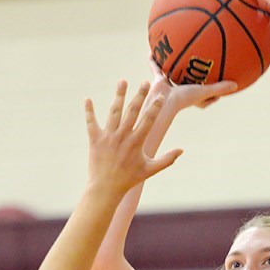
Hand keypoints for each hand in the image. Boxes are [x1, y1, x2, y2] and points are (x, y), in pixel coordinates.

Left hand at [85, 80, 181, 194]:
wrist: (106, 188)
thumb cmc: (129, 179)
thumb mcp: (150, 170)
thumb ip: (167, 159)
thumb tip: (182, 150)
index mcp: (137, 142)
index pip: (148, 120)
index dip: (155, 107)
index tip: (160, 96)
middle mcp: (123, 136)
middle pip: (132, 111)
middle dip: (140, 95)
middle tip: (145, 82)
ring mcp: (108, 136)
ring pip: (114, 111)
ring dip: (119, 95)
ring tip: (123, 81)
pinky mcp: (95, 139)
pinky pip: (91, 122)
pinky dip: (89, 111)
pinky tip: (87, 99)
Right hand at [148, 56, 237, 109]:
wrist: (162, 102)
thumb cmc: (184, 99)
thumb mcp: (204, 91)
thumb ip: (219, 88)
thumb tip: (236, 85)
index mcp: (193, 97)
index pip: (207, 97)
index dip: (214, 94)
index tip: (221, 87)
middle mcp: (181, 91)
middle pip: (190, 83)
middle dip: (195, 77)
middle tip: (202, 67)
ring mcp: (169, 85)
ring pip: (172, 73)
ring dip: (174, 65)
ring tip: (177, 54)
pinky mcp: (158, 79)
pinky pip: (156, 67)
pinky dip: (153, 59)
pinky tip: (152, 48)